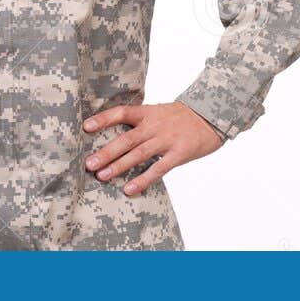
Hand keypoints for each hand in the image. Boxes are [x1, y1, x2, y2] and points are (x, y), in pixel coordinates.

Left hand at [82, 102, 223, 195]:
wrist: (214, 115)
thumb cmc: (184, 117)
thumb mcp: (161, 112)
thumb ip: (142, 122)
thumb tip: (117, 136)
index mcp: (149, 113)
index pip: (122, 112)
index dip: (103, 119)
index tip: (86, 127)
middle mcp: (155, 125)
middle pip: (127, 138)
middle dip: (106, 151)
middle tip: (89, 164)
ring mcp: (167, 139)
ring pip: (139, 153)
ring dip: (119, 166)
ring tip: (102, 176)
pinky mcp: (180, 153)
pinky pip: (159, 168)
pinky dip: (143, 179)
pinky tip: (130, 189)